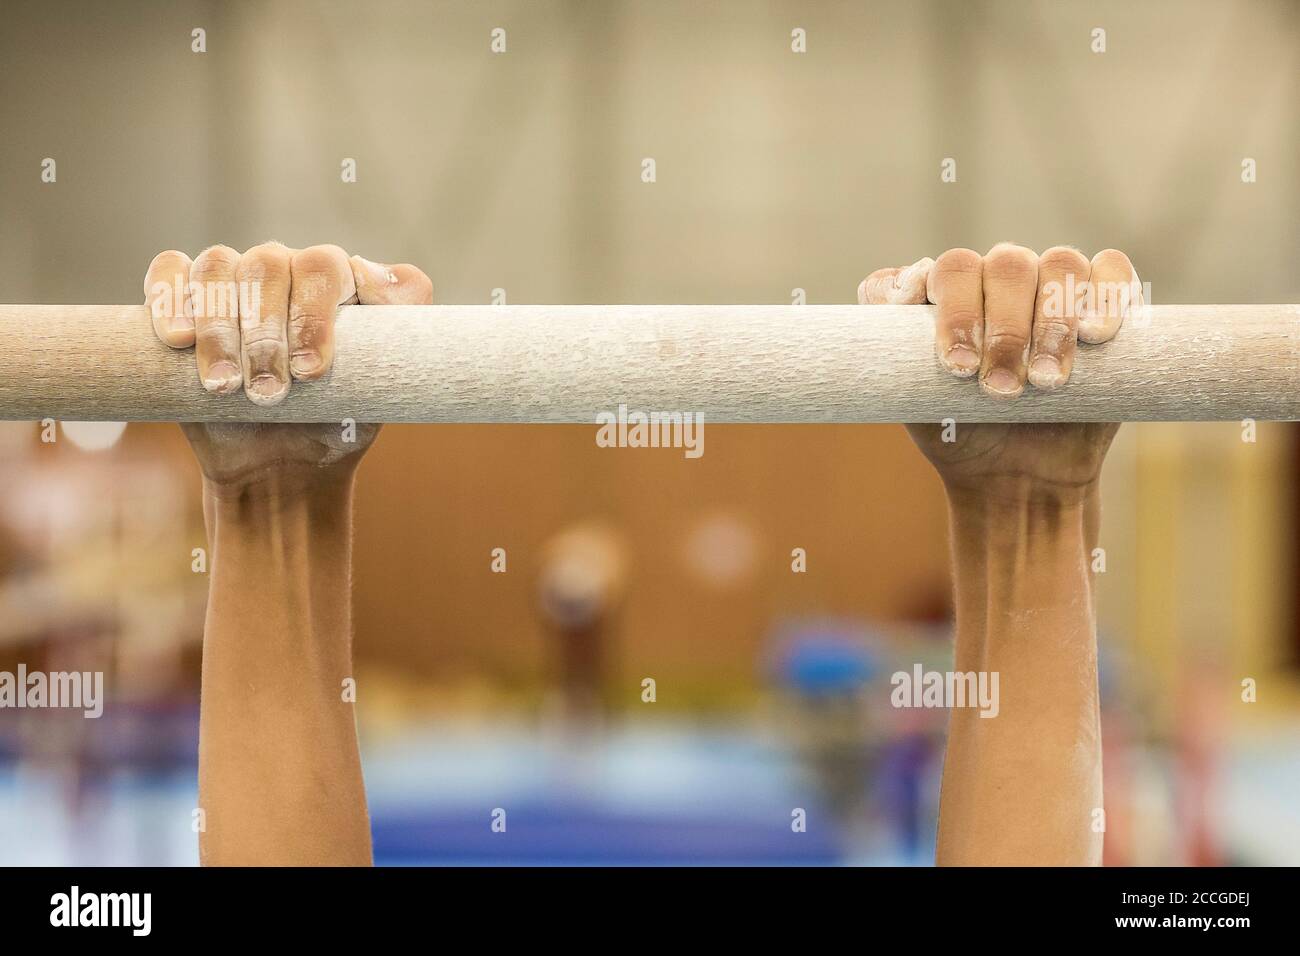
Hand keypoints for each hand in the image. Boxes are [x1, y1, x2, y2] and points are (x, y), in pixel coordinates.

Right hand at [144, 242, 431, 490]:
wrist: (281, 467)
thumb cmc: (336, 421)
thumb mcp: (383, 384)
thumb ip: (402, 326)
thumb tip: (370, 277)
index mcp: (337, 280)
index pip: (325, 266)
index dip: (315, 315)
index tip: (313, 372)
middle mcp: (286, 268)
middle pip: (268, 266)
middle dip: (266, 334)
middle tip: (269, 392)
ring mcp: (234, 279)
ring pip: (218, 268)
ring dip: (220, 329)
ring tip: (224, 385)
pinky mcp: (185, 300)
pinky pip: (170, 271)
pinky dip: (170, 298)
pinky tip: (179, 339)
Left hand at [858, 243, 1138, 496]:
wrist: (1018, 477)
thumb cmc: (960, 431)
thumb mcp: (911, 396)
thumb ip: (893, 346)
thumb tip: (906, 289)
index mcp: (952, 290)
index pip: (952, 270)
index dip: (955, 312)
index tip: (956, 367)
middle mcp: (1000, 278)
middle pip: (1007, 266)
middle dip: (1004, 329)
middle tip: (999, 387)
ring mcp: (1052, 286)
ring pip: (1060, 265)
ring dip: (1053, 323)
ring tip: (1045, 381)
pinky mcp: (1104, 304)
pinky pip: (1112, 271)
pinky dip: (1106, 296)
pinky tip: (1094, 335)